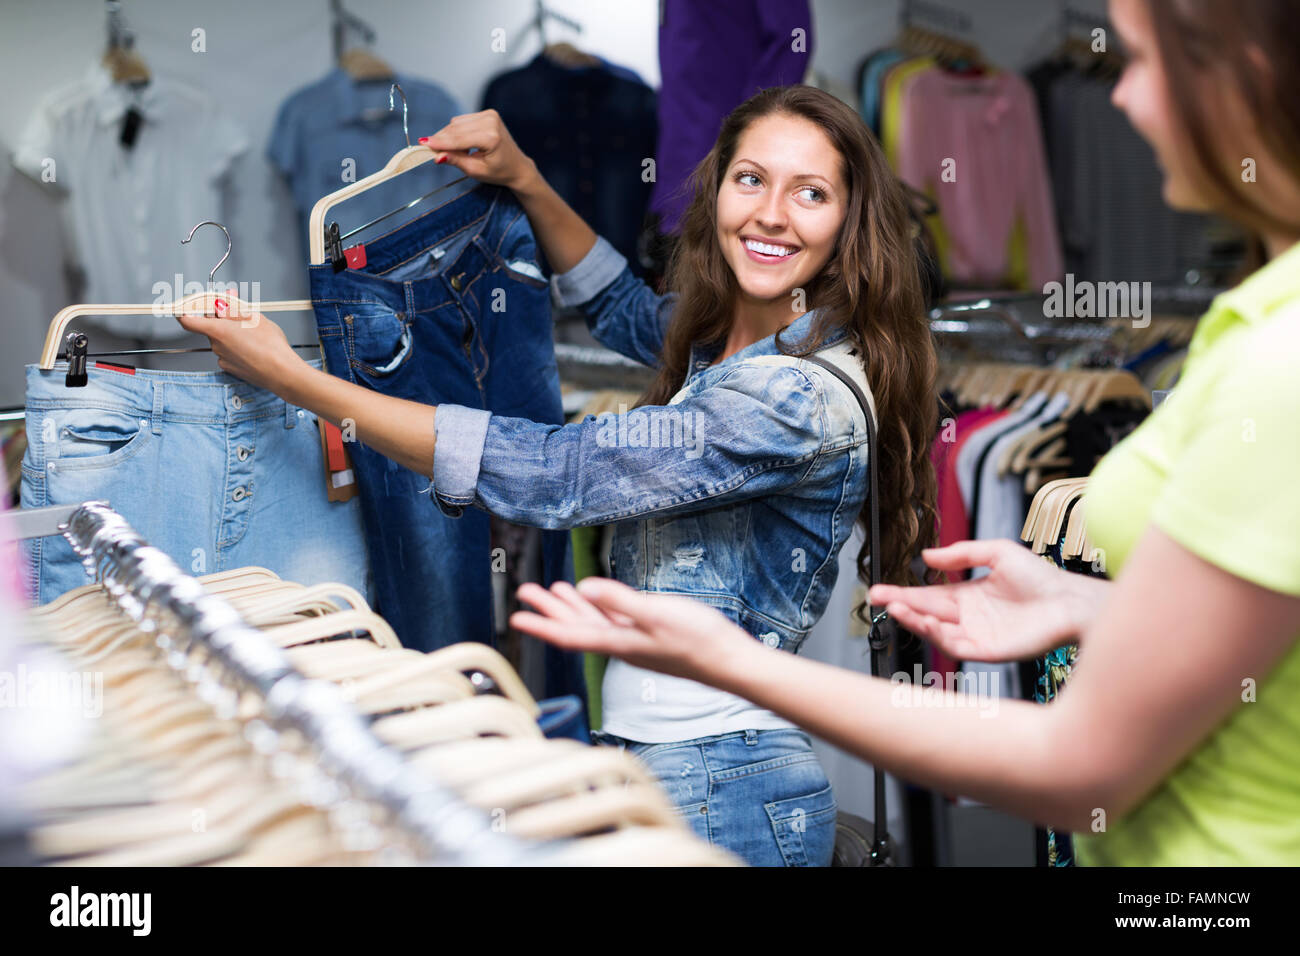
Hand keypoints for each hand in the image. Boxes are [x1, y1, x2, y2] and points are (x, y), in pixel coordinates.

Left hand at [175, 304, 304, 393]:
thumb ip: (233, 310)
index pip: (188, 320)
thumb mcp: (254, 317)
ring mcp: (223, 359)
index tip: (191, 306)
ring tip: (252, 331)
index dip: (186, 312)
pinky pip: (229, 353)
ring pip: (222, 341)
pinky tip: (253, 346)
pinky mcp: (232, 369)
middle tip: (237, 310)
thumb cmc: (270, 346)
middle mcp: (216, 346)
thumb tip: (221, 305)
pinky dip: (237, 347)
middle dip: (221, 318)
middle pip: (209, 328)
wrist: (282, 373)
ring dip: (232, 333)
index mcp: (218, 330)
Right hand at [418, 110, 538, 191]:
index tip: (422, 144)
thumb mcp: (476, 171)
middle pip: (455, 128)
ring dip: (449, 136)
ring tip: (454, 152)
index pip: (459, 138)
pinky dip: (456, 132)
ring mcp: (490, 115)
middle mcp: (491, 121)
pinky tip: (461, 144)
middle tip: (428, 150)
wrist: (518, 166)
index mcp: (491, 137)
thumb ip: (456, 161)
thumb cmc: (499, 172)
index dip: (439, 142)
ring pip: (457, 123)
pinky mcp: (487, 114)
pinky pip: (462, 121)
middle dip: (441, 139)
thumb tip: (437, 156)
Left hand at [511, 578, 756, 681]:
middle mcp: (621, 645)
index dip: (542, 625)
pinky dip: (598, 608)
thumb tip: (585, 589)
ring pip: (593, 623)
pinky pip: (612, 621)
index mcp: (619, 642)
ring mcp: (635, 641)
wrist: (730, 662)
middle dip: (549, 610)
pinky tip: (596, 598)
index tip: (516, 618)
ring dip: (571, 607)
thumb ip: (621, 601)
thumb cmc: (699, 640)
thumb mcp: (657, 614)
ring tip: (552, 590)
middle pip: (575, 628)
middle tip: (525, 591)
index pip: (570, 635)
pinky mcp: (650, 636)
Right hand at [868, 539, 1098, 661]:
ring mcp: (976, 636)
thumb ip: (961, 554)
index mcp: (968, 597)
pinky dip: (937, 636)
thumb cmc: (1041, 577)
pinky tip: (925, 621)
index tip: (878, 590)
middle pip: (926, 613)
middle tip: (875, 598)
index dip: (903, 593)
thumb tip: (927, 555)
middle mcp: (968, 618)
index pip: (928, 596)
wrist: (1070, 601)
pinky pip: (955, 646)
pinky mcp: (987, 651)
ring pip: (935, 631)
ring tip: (895, 607)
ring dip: (914, 620)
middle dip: (899, 606)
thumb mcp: (997, 552)